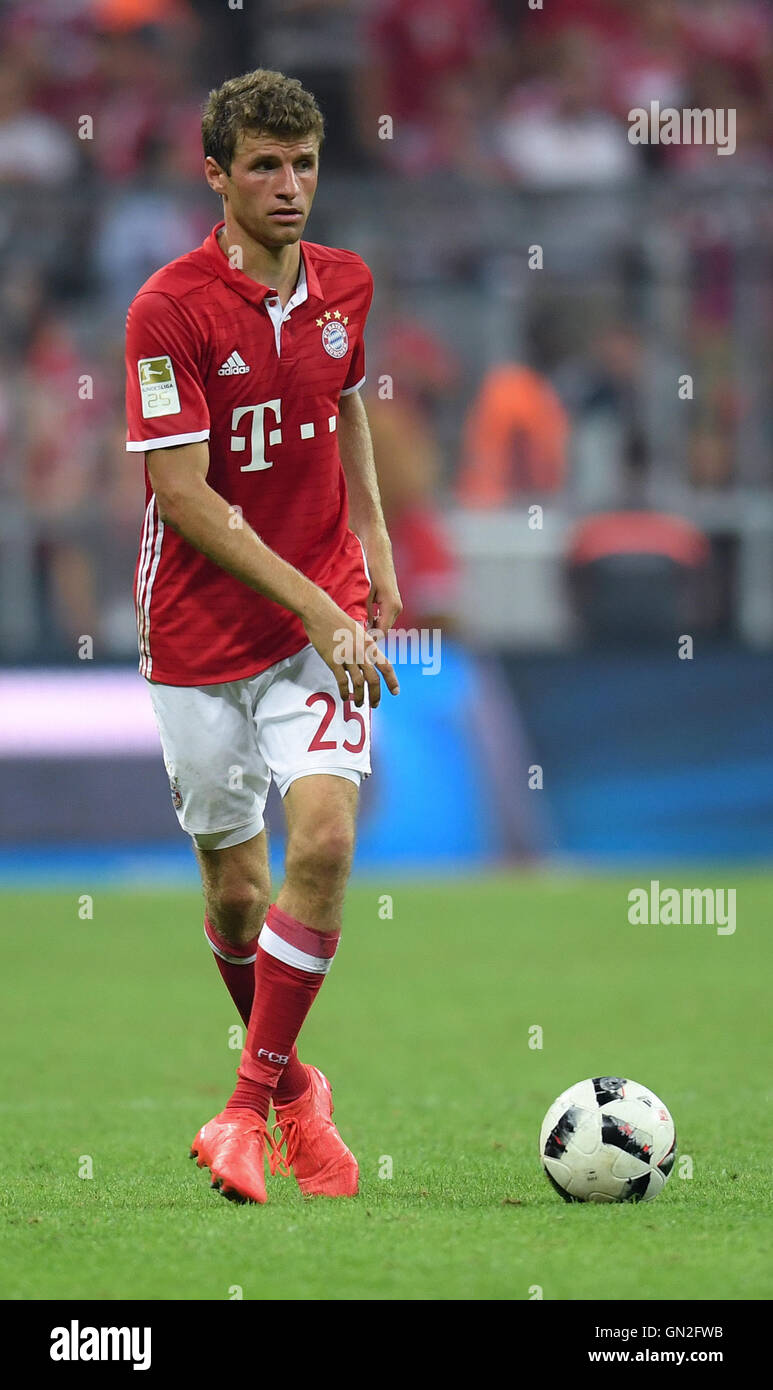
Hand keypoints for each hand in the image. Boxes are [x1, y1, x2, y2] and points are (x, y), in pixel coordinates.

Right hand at [301, 589, 399, 707]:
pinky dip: (345, 692)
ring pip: (358, 683)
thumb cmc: (337, 620)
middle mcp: (361, 652)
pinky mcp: (333, 659)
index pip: (386, 665)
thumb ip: (363, 646)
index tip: (396, 691)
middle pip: (373, 679)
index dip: (392, 681)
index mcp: (369, 644)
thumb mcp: (357, 631)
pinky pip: (342, 681)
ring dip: (360, 697)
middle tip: (375, 704)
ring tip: (360, 704)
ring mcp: (347, 656)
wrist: (320, 612)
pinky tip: (345, 697)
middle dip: (376, 695)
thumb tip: (364, 662)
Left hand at [363, 530, 402, 636]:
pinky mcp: (392, 601)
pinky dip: (375, 620)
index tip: (356, 643)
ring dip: (372, 628)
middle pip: (383, 630)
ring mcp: (396, 604)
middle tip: (352, 639)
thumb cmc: (371, 569)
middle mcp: (397, 607)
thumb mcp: (366, 593)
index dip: (370, 640)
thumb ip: (366, 612)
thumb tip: (362, 629)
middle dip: (370, 635)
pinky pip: (384, 616)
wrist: (378, 552)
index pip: (382, 632)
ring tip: (355, 630)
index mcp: (391, 606)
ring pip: (384, 624)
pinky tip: (362, 619)